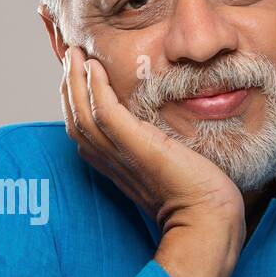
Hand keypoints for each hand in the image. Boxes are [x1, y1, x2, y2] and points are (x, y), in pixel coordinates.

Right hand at [59, 45, 244, 276]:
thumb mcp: (170, 167)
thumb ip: (159, 149)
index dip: (75, 100)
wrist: (207, 220)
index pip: (83, 129)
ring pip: (82, 114)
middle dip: (68, 86)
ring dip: (75, 81)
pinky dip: (94, 88)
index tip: (77, 74)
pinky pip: (105, 113)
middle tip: (69, 57)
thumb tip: (165, 133)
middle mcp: (111, 161)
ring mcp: (122, 155)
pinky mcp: (137, 148)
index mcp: (116, 165)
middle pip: (75, 119)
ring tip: (75, 56)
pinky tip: (95, 66)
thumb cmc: (199, 199)